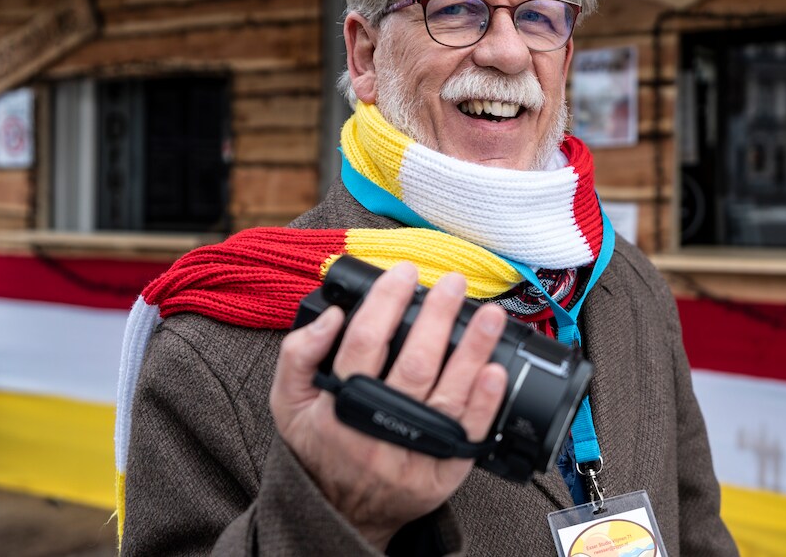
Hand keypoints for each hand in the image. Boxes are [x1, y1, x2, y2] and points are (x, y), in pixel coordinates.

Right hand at [271, 262, 507, 550]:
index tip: (404, 273)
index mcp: (341, 404)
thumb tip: (329, 315)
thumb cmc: (321, 447)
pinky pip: (468, 432)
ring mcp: (414, 450)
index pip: (365, 341)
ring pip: (448, 393)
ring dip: (474, 350)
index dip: (387, 302)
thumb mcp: (289, 403)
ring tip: (490, 315)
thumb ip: (298, 355)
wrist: (344, 512)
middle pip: (414, 362)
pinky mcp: (443, 470)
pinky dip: (484, 401)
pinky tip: (496, 371)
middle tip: (453, 283)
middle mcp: (379, 427)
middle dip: (437, 317)